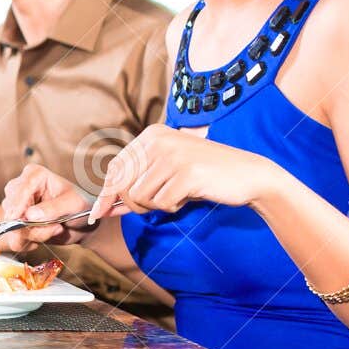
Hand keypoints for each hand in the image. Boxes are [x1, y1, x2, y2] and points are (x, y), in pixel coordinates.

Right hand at [0, 164, 94, 248]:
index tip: (17, 217)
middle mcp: (21, 188)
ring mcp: (16, 207)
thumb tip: (30, 215)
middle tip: (56, 227)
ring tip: (56, 229)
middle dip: (30, 222)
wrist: (83, 224)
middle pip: (12, 207)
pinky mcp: (16, 223)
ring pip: (12, 225)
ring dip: (34, 233)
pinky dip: (28, 242)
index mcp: (34, 175)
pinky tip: (45, 237)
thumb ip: (54, 208)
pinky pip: (13, 238)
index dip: (18, 203)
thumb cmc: (81, 207)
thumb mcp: (74, 204)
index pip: (20, 188)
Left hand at [90, 124, 280, 219]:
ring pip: (139, 196)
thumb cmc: (204, 176)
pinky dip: (172, 207)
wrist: (249, 175)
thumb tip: (102, 207)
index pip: (115, 168)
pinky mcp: (186, 173)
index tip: (99, 213)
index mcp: (151, 134)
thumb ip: (135, 183)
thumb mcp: (166, 172)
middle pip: (122, 184)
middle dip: (132, 204)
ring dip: (155, 205)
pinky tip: (187, 197)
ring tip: (177, 195)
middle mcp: (158, 140)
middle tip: (156, 205)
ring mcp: (172, 155)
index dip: (106, 194)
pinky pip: (161, 203)